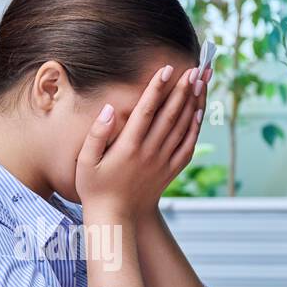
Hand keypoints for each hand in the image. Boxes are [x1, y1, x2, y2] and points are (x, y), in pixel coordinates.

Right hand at [75, 64, 208, 218]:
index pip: (146, 110)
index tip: (167, 68)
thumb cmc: (95, 188)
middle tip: (194, 69)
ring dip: (193, 103)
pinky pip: (188, 146)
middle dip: (183, 89)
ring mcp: (163, 162)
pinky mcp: (170, 171)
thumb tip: (109, 109)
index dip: (158, 88)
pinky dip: (195, 128)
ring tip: (201, 83)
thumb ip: (96, 134)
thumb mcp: (85, 161)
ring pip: (183, 127)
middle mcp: (149, 152)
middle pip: (171, 115)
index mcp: (128, 147)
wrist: (116, 218)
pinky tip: (199, 113)